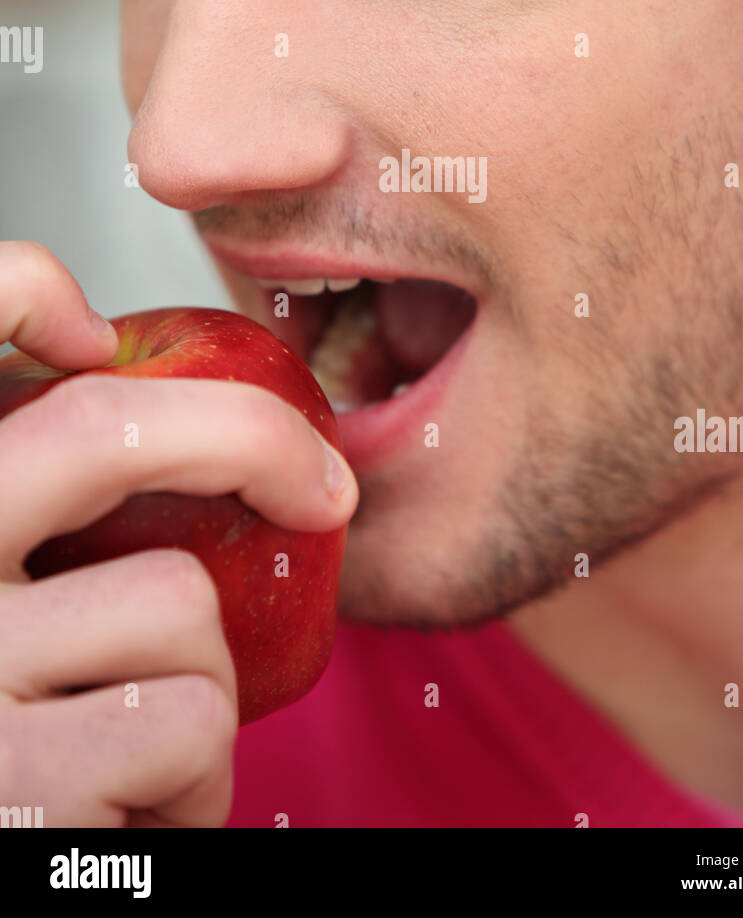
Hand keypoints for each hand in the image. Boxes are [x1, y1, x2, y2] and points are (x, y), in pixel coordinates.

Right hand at [0, 242, 356, 825]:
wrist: (7, 837)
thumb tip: (88, 336)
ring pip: (173, 602)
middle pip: (104, 430)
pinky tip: (142, 801)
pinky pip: (183, 723)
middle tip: (325, 487)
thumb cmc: (10, 701)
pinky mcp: (12, 794)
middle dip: (251, 439)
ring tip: (149, 724)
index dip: (22, 291)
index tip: (102, 334)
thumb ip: (25, 461)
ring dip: (206, 672)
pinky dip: (198, 774)